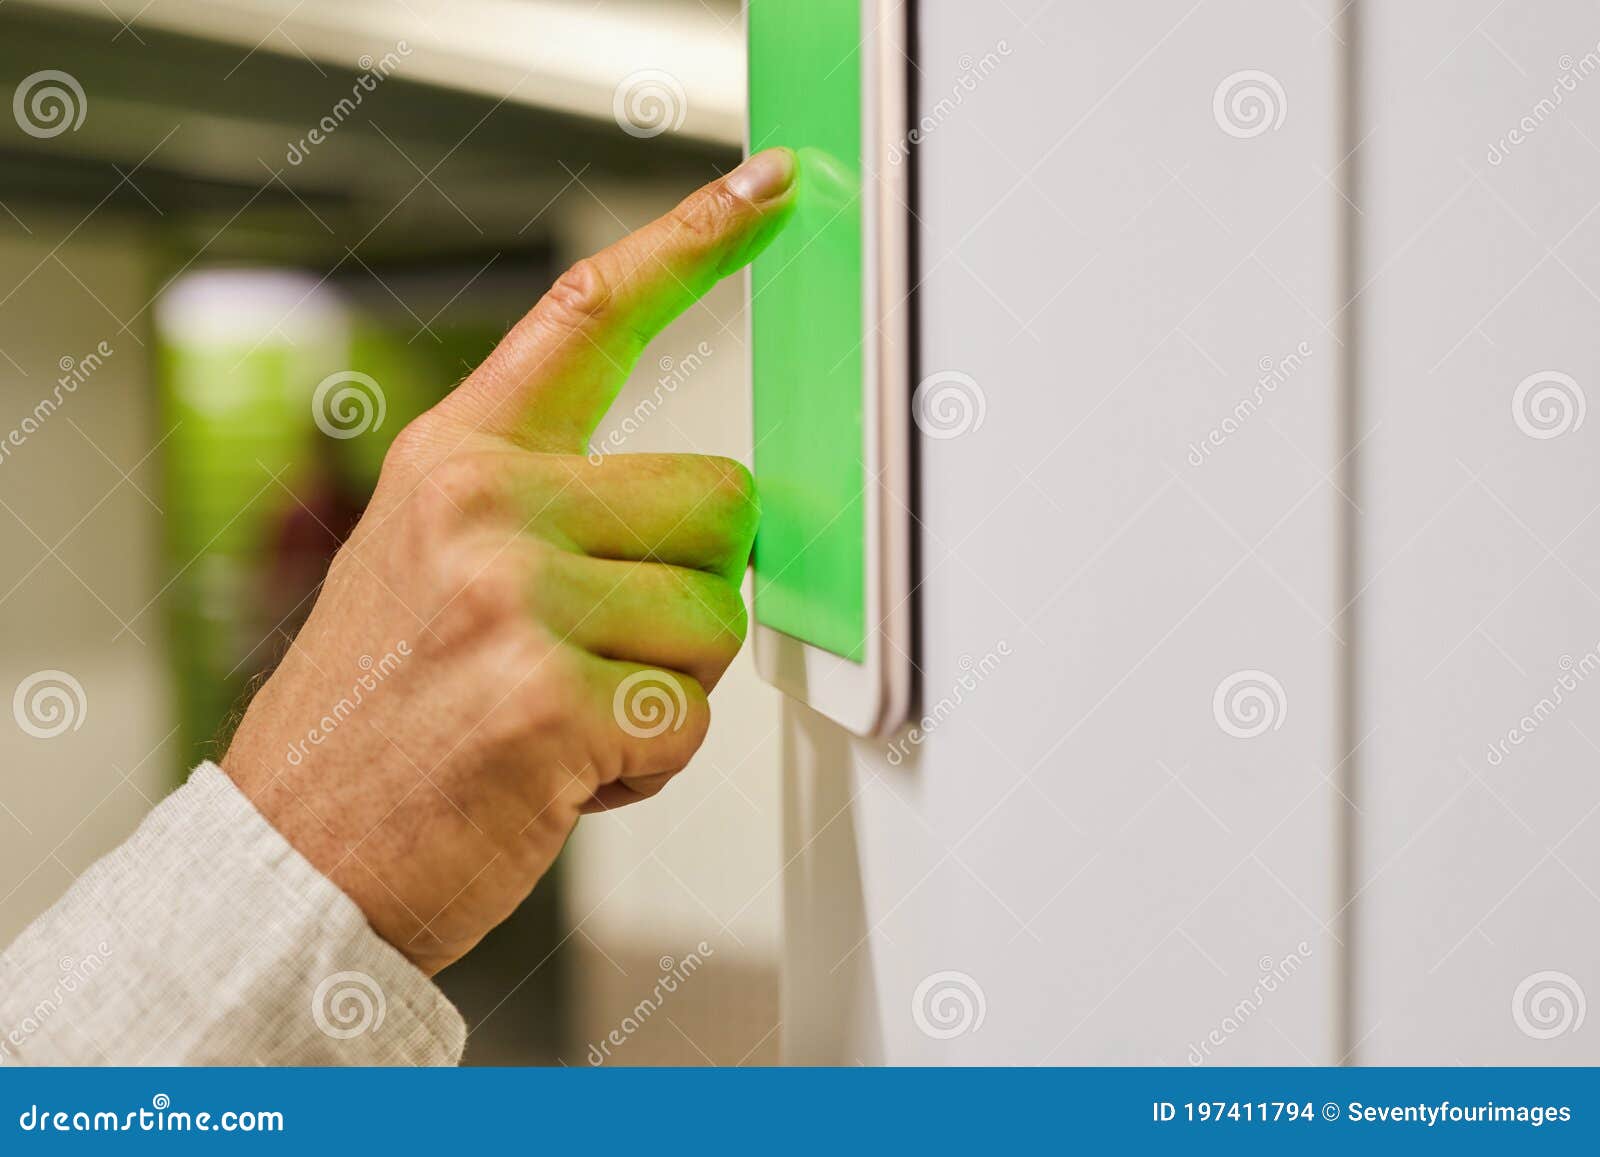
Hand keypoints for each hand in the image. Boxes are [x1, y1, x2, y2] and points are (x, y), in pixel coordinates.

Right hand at [222, 148, 796, 974]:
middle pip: (723, 503)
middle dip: (692, 587)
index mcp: (461, 458)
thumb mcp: (433, 561)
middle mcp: (486, 506)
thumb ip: (557, 508)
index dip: (694, 241)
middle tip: (603, 644)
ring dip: (664, 687)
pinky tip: (558, 771)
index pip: (591, 315)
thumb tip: (718, 510)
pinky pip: (689, 723)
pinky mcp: (550, 702)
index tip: (771, 190)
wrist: (298, 853)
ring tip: (561, 714)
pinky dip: (647, 765)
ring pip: (719, 623)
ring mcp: (515, 600)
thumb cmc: (384, 711)